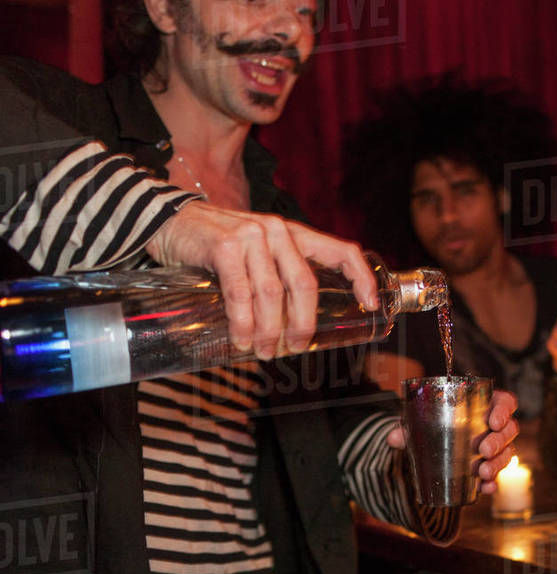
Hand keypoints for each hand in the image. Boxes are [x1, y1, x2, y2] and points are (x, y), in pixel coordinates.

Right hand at [146, 201, 376, 358]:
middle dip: (303, 324)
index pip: (341, 250)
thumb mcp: (256, 254)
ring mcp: (251, 236)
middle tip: (296, 349)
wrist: (167, 220)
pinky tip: (243, 340)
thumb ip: (277, 275)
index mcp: (293, 234)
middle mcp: (277, 231)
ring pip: (272, 294)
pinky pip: (240, 293)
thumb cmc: (216, 245)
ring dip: (270, 330)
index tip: (371, 305)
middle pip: (304, 284)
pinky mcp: (224, 246)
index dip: (361, 277)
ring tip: (265, 352)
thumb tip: (294, 326)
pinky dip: (244, 322)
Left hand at [384, 390, 518, 493]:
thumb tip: (392, 438)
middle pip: (509, 430)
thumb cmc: (431, 424)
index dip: (504, 409)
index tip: (493, 421)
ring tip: (483, 472)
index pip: (505, 402)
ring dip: (498, 463)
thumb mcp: (420, 422)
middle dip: (499, 441)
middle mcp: (494, 426)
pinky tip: (486, 489)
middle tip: (484, 450)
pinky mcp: (489, 468)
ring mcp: (495, 448)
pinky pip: (497, 476)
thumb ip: (407, 427)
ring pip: (507, 453)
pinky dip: (493, 483)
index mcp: (484, 405)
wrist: (430, 446)